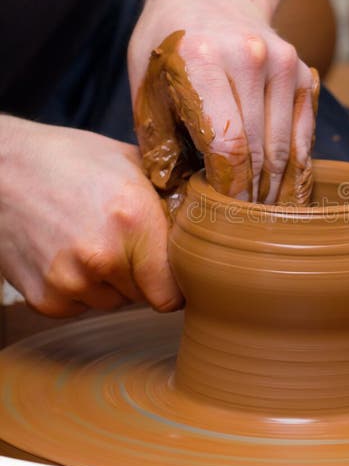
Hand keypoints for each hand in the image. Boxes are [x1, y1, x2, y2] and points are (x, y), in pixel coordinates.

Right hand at [0, 117, 182, 317]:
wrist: (1, 169)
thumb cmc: (69, 160)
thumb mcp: (131, 164)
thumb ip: (171, 200)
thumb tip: (211, 222)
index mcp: (134, 220)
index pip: (173, 291)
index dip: (174, 282)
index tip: (171, 272)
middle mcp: (103, 257)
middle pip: (144, 296)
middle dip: (140, 273)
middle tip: (119, 238)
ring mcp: (70, 282)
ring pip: (112, 302)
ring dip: (108, 281)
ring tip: (89, 239)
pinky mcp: (45, 298)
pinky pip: (80, 306)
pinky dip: (77, 288)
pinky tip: (64, 251)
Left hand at [128, 0, 317, 204]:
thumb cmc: (168, 45)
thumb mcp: (146, 85)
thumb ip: (158, 142)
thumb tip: (174, 202)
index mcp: (201, 59)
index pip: (227, 143)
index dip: (228, 189)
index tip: (221, 217)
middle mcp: (249, 56)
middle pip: (259, 150)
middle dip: (250, 197)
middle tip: (240, 230)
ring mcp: (283, 63)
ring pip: (285, 147)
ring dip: (274, 188)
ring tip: (261, 219)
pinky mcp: (303, 72)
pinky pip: (303, 133)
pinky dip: (295, 166)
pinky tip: (284, 192)